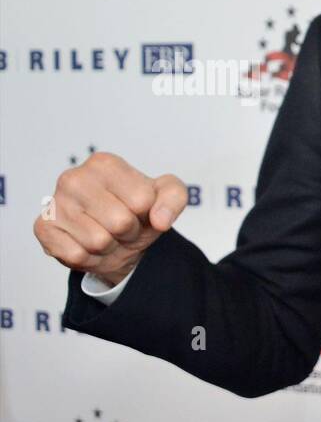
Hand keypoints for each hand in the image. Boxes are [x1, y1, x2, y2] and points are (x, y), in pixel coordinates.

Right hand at [33, 151, 188, 285]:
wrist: (114, 237)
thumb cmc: (137, 212)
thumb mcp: (167, 197)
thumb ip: (174, 198)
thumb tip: (160, 219)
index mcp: (105, 163)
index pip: (142, 200)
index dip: (147, 213)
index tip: (138, 210)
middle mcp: (74, 178)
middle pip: (120, 222)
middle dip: (128, 232)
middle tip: (122, 227)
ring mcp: (55, 203)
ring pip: (98, 241)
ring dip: (109, 246)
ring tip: (106, 234)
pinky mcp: (44, 228)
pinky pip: (77, 255)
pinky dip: (89, 257)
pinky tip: (87, 244)